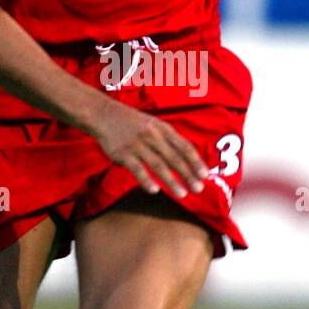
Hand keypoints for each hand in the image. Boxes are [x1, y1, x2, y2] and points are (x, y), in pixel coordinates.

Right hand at [89, 99, 208, 200]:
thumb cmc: (133, 123)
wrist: (104, 115)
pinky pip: (137, 169)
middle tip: (199, 189)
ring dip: (172, 181)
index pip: (184, 146)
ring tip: (182, 194)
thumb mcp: (154, 125)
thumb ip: (169, 140)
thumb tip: (187, 158)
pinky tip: (154, 191)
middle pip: (174, 158)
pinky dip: (146, 180)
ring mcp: (138, 145)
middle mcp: (153, 136)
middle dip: (188, 174)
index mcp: (163, 129)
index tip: (205, 175)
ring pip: (158, 165)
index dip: (196, 161)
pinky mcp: (123, 153)